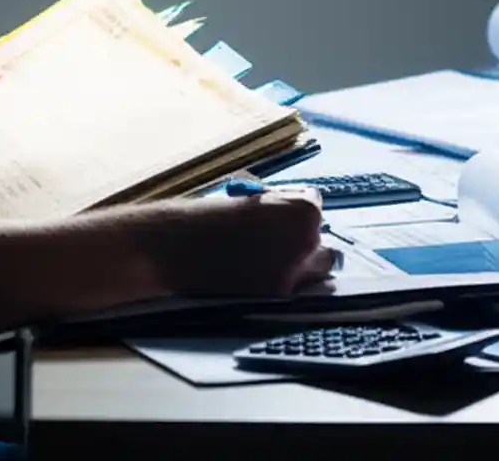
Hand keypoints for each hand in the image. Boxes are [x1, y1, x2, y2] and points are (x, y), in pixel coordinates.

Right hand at [131, 187, 335, 297]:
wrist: (175, 245)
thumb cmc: (207, 217)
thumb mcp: (249, 202)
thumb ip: (277, 211)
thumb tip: (292, 225)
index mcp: (303, 209)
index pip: (315, 206)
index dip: (294, 210)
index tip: (278, 216)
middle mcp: (308, 241)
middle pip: (323, 243)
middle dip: (304, 242)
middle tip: (280, 244)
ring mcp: (295, 272)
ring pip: (315, 270)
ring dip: (299, 266)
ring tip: (268, 261)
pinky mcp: (277, 296)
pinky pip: (292, 289)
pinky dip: (279, 283)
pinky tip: (254, 274)